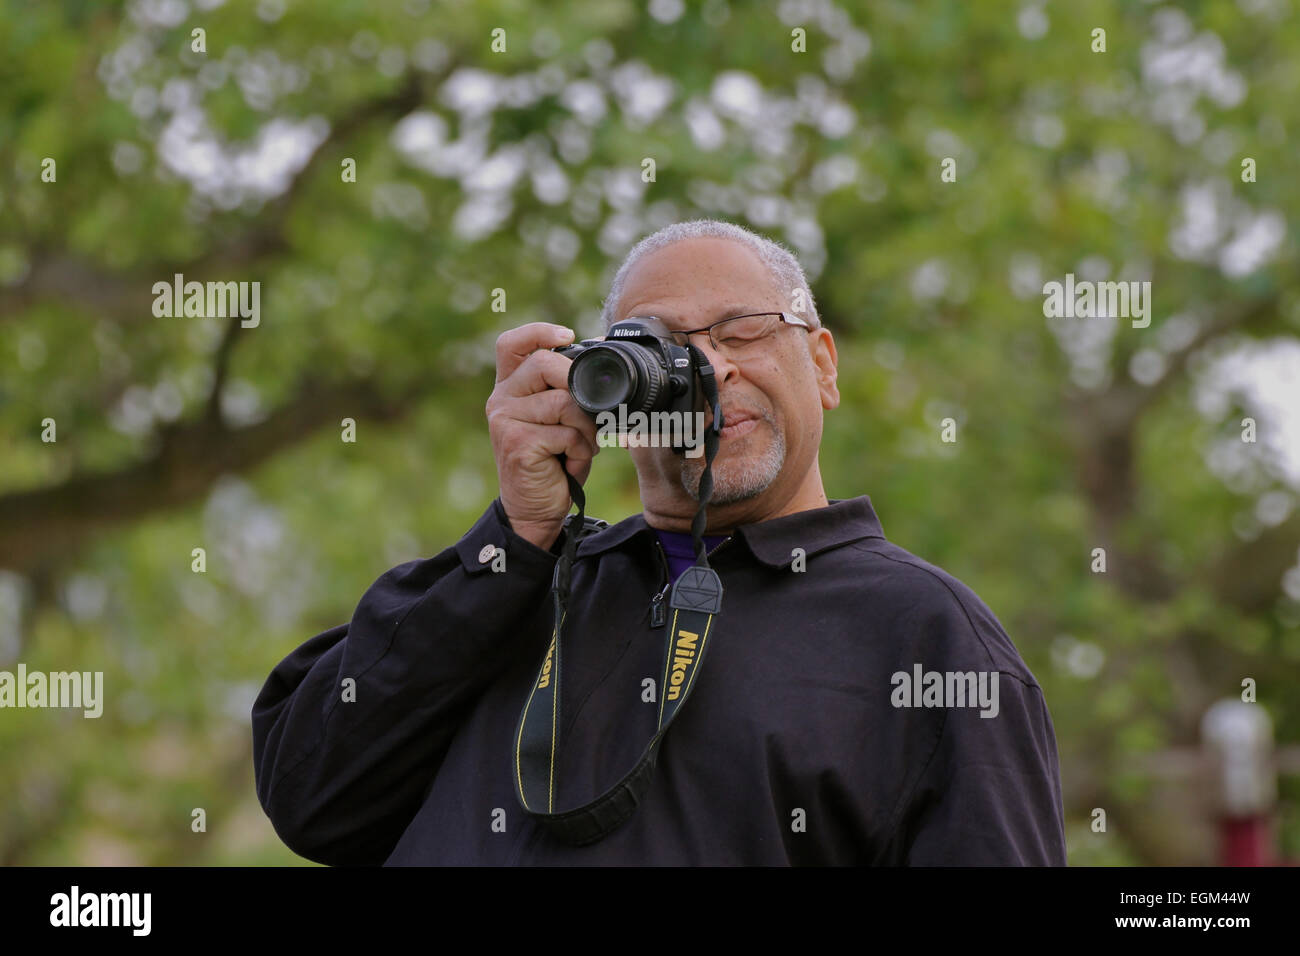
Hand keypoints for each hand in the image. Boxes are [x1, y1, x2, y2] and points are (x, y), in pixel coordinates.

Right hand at [485, 323, 599, 551]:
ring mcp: (505, 420)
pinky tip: (571, 462)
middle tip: (587, 414)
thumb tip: (597, 356)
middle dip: (578, 386)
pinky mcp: (517, 443)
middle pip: (545, 363)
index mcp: (510, 387)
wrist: (535, 508)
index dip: (539, 331)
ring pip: (564, 401)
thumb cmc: (553, 461)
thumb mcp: (559, 418)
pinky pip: (566, 432)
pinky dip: (581, 449)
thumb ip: (566, 389)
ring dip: (586, 427)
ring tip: (581, 446)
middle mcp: (501, 399)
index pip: (512, 344)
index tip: (568, 334)